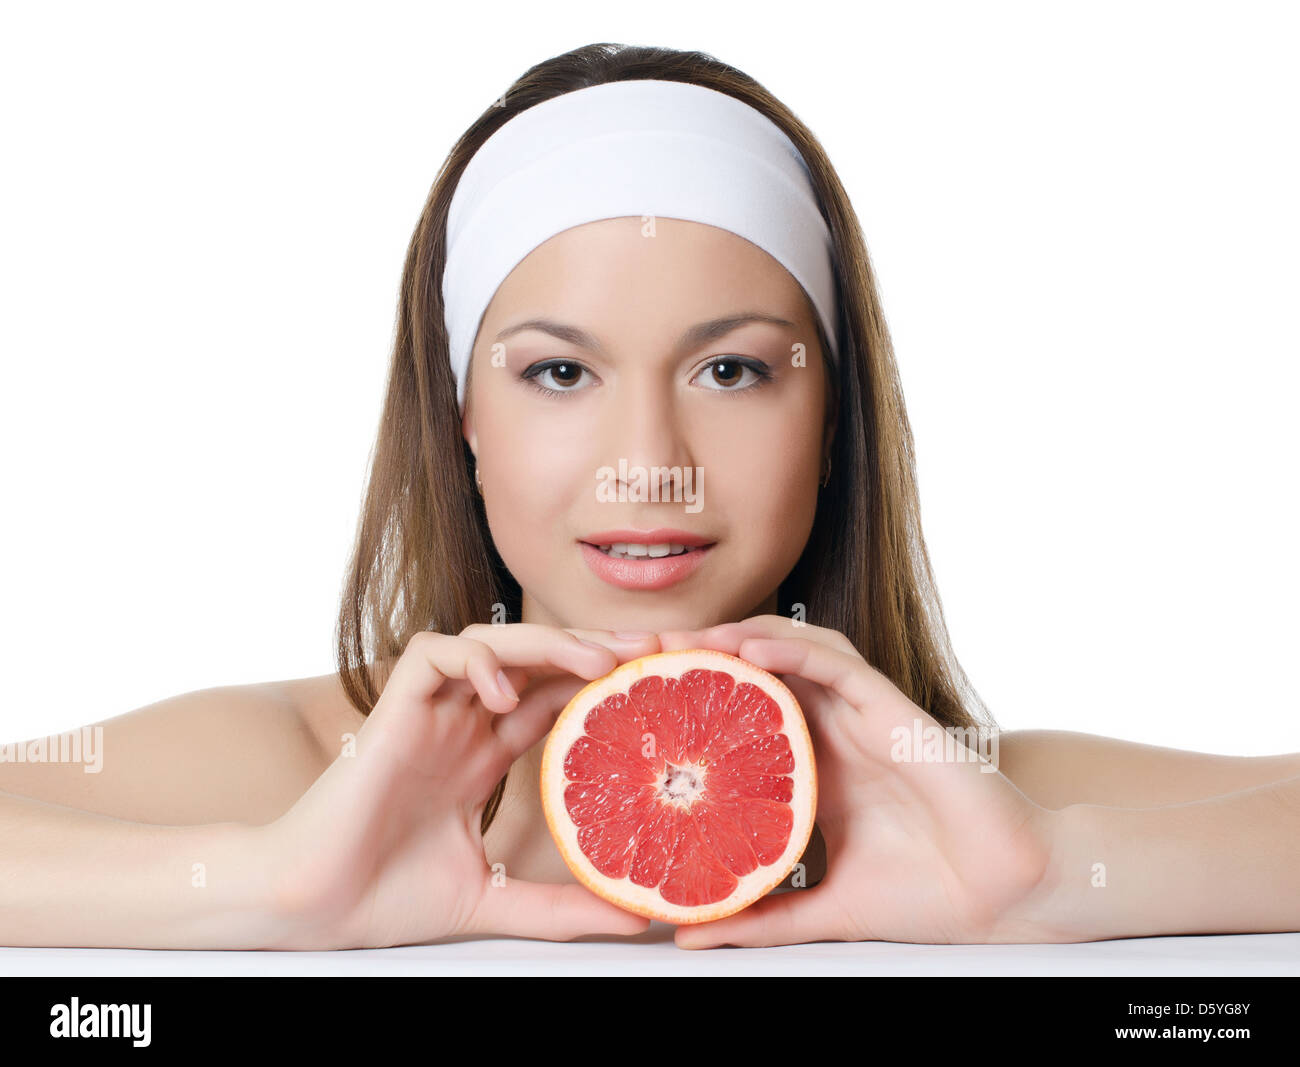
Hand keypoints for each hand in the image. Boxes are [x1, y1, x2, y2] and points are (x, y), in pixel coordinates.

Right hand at [261, 623, 660, 948]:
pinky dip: (475, 661)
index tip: (665, 686)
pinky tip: (507, 695)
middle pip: (540, 662)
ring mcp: (430, 712)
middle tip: (658, 652)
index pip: (558, 699)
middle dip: (597, 647)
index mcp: (484, 754)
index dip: (607, 684)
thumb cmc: (388, 896)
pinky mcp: (393, 707)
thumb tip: (636, 920)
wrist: (314, 907)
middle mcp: (462, 723)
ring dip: (549, 643)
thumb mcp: (497, 900)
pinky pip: (435, 655)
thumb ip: (561, 906)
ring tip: (600, 661)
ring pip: (496, 644)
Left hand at [657, 615, 1060, 946]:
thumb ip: (758, 916)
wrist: (1003, 896)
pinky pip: (839, 666)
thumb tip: (684, 936)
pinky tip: (749, 650)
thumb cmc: (925, 894)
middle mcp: (832, 731)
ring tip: (682, 640)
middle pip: (756, 672)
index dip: (687, 701)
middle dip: (699, 656)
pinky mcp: (895, 710)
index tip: (629, 702)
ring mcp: (863, 715)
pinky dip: (794, 650)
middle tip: (637, 655)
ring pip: (793, 653)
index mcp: (813, 766)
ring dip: (737, 638)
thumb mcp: (820, 907)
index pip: (739, 715)